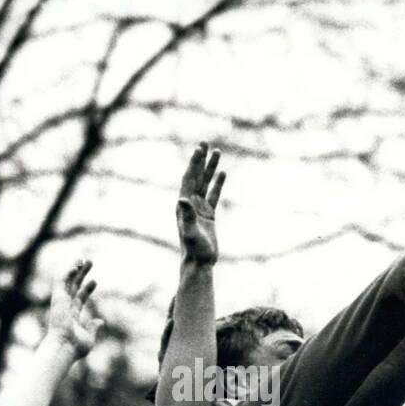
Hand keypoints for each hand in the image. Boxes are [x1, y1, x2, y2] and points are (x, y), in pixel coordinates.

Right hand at [45, 259, 100, 358]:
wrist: (63, 347)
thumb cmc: (74, 347)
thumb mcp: (89, 337)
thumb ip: (93, 328)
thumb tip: (100, 321)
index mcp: (72, 316)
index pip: (79, 298)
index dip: (87, 289)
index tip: (94, 281)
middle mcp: (65, 307)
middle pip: (73, 286)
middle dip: (81, 274)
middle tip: (89, 262)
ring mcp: (60, 302)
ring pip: (67, 281)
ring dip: (75, 269)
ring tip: (83, 259)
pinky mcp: (57, 298)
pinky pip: (61, 281)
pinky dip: (67, 272)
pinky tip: (76, 265)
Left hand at [176, 143, 224, 264]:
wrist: (199, 262)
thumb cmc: (194, 249)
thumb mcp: (190, 231)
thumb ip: (186, 215)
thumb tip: (182, 199)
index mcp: (183, 204)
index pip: (189, 178)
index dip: (194, 163)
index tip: (199, 149)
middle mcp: (189, 204)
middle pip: (196, 177)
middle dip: (201, 160)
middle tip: (205, 143)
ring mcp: (199, 208)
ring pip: (205, 183)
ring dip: (210, 168)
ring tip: (217, 152)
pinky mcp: (208, 215)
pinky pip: (213, 195)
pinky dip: (217, 184)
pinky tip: (222, 173)